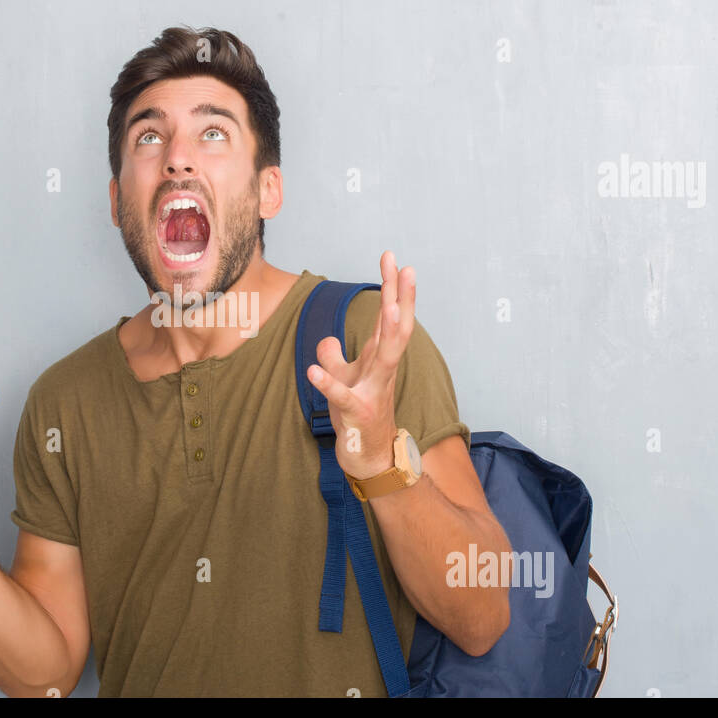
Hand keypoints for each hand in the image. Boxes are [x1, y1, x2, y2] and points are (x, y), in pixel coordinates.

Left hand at [306, 250, 415, 479]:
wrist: (370, 459)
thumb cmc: (358, 416)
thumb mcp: (344, 381)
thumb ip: (335, 358)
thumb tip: (326, 340)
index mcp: (378, 359)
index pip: (387, 318)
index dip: (391, 288)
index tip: (391, 257)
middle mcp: (381, 371)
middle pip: (397, 329)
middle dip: (400, 298)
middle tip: (404, 267)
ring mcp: (374, 392)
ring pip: (385, 358)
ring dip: (387, 332)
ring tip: (387, 307)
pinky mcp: (358, 414)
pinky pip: (344, 397)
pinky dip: (328, 382)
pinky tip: (312, 369)